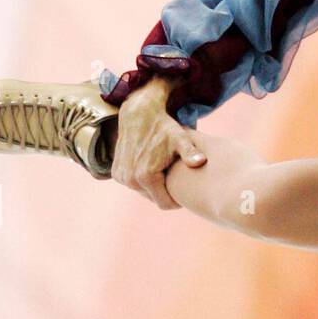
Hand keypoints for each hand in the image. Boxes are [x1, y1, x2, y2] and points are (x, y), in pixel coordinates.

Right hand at [111, 76, 206, 209]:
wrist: (140, 114)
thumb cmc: (164, 128)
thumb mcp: (180, 139)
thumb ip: (190, 153)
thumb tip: (201, 162)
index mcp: (145, 176)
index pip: (164, 204)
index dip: (177, 201)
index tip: (187, 194)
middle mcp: (130, 179)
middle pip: (154, 199)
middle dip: (166, 193)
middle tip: (179, 181)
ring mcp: (121, 177)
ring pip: (144, 193)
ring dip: (154, 187)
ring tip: (167, 173)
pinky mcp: (116, 173)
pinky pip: (134, 185)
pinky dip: (143, 181)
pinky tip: (154, 169)